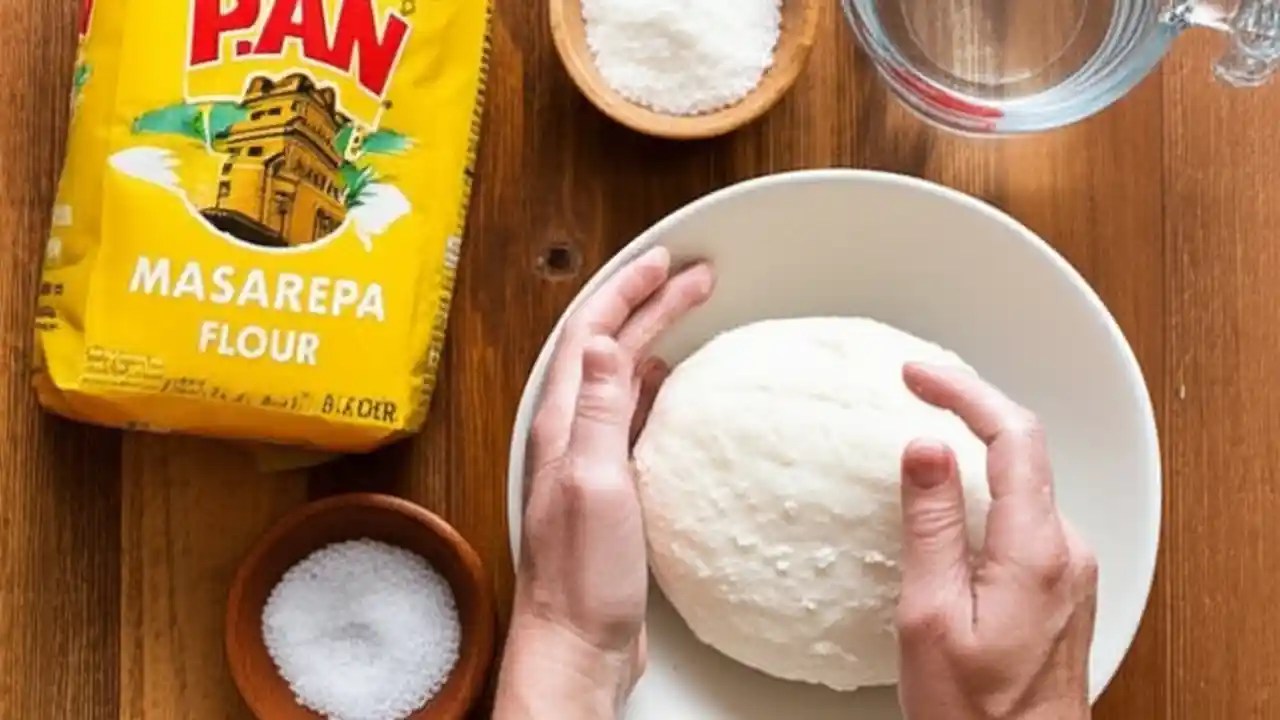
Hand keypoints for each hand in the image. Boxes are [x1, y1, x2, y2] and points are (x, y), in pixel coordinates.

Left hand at [495, 247, 713, 719]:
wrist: (577, 642)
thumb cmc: (582, 575)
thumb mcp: (594, 483)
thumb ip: (599, 412)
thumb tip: (608, 342)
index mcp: (563, 425)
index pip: (591, 334)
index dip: (626, 290)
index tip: (664, 261)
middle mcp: (571, 434)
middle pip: (610, 348)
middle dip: (650, 304)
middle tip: (697, 277)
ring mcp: (590, 459)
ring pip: (622, 377)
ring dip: (652, 339)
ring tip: (688, 314)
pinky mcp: (610, 487)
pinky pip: (632, 416)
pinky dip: (655, 387)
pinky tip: (672, 386)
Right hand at [896, 363, 1097, 719]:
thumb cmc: (974, 712)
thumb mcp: (931, 616)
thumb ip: (931, 526)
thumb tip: (927, 449)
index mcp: (1035, 550)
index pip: (1012, 437)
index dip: (964, 392)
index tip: (917, 377)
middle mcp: (1065, 550)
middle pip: (1025, 449)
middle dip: (970, 407)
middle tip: (916, 388)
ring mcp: (1069, 567)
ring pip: (1025, 481)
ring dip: (978, 449)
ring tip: (925, 434)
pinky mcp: (1062, 584)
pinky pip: (1026, 514)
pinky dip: (988, 488)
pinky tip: (952, 497)